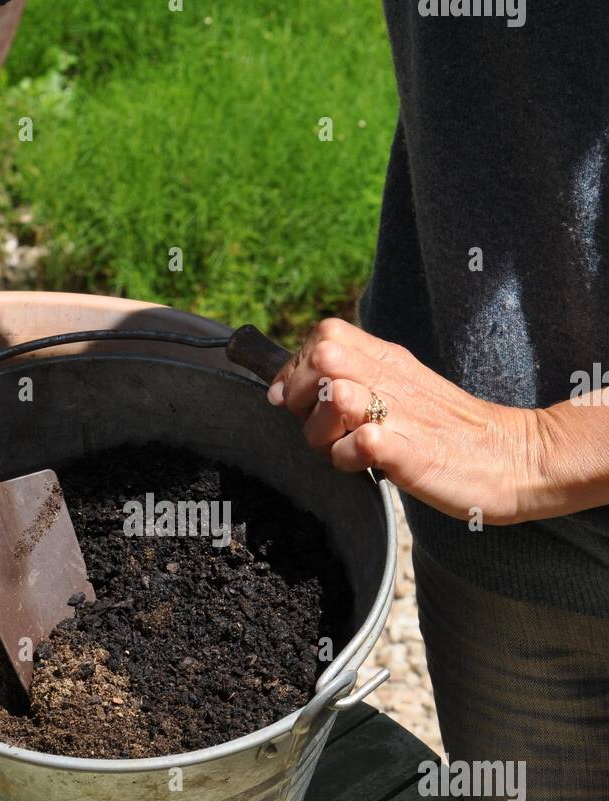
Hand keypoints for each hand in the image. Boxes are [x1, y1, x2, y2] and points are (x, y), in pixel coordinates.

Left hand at [267, 318, 543, 524]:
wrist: (514, 457)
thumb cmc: (449, 434)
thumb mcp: (400, 392)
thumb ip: (350, 383)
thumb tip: (285, 392)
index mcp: (389, 360)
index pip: (323, 335)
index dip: (299, 368)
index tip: (302, 403)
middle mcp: (392, 378)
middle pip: (321, 357)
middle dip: (304, 398)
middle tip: (323, 429)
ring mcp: (401, 414)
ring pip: (334, 396)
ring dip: (322, 430)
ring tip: (344, 449)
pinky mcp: (411, 451)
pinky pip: (362, 442)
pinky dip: (352, 457)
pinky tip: (367, 464)